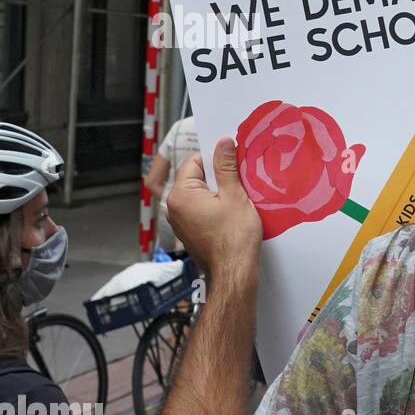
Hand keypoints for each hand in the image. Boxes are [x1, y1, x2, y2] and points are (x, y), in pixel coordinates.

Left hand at [166, 137, 261, 280]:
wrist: (233, 272)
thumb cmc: (234, 236)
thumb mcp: (234, 196)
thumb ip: (226, 167)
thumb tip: (223, 142)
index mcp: (180, 194)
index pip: (194, 162)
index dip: (215, 160)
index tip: (233, 164)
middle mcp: (174, 207)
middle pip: (196, 179)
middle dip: (218, 178)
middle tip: (239, 184)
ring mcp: (180, 222)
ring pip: (200, 196)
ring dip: (218, 194)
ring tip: (237, 202)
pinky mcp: (189, 233)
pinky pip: (201, 211)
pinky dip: (214, 209)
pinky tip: (231, 216)